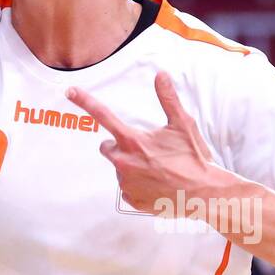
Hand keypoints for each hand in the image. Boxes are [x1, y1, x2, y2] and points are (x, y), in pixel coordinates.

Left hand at [66, 71, 233, 213]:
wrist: (205, 195)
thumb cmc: (194, 158)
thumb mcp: (183, 125)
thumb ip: (168, 99)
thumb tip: (161, 75)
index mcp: (133, 141)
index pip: (103, 116)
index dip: (85, 101)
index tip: (69, 91)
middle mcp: (124, 163)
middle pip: (108, 147)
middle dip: (120, 146)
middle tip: (146, 149)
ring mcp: (126, 183)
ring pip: (120, 168)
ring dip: (132, 166)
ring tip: (158, 169)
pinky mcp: (131, 199)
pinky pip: (127, 187)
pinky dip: (138, 184)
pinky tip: (157, 184)